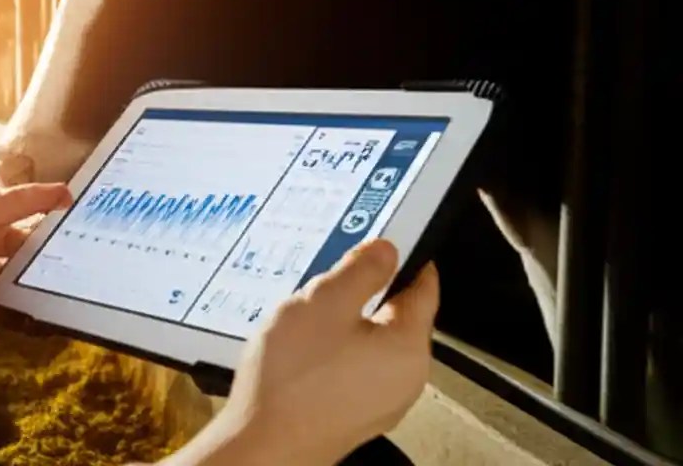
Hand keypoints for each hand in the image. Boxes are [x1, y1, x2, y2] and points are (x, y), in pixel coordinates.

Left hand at [0, 183, 72, 364]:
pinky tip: (36, 308)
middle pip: (8, 242)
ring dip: (27, 278)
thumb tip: (37, 193)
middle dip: (35, 246)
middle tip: (71, 249)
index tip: (68, 201)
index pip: (2, 205)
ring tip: (60, 280)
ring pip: (6, 275)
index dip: (34, 202)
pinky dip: (16, 307)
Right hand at [166, 239, 439, 465]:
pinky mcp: (353, 416)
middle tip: (323, 284)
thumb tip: (388, 250)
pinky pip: (352, 371)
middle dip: (363, 294)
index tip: (389, 241)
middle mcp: (406, 380)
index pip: (425, 288)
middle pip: (396, 318)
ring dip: (342, 326)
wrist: (262, 447)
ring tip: (303, 322)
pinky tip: (298, 355)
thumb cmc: (291, 380)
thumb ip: (361, 270)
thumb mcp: (324, 303)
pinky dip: (331, 355)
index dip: (407, 258)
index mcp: (409, 348)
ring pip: (370, 345)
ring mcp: (381, 403)